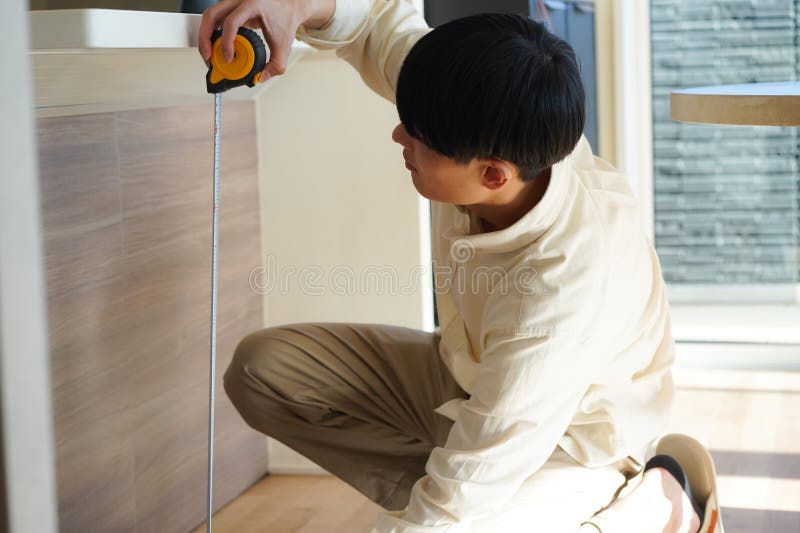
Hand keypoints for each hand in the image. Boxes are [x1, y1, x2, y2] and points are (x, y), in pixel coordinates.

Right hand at [198, 0, 316, 82]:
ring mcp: (233, 3)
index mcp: (252, 5)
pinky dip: (211, 33)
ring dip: (205, 36)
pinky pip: (215, 19)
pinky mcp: (231, 9)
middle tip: (208, 57)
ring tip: (209, 55)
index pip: (232, 22)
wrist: (289, 7)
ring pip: (209, 16)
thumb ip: (276, 64)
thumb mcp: (284, 45)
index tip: (228, 58)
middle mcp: (239, 1)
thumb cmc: (286, 20)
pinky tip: (216, 47)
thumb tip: (261, 78)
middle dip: (205, 38)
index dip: (226, 42)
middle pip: (211, 15)